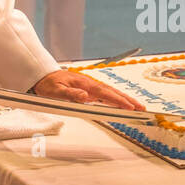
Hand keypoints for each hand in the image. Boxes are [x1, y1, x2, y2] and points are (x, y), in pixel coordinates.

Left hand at [30, 69, 144, 110]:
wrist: (43, 76)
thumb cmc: (49, 84)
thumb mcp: (55, 91)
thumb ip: (70, 94)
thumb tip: (85, 97)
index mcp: (84, 84)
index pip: (104, 93)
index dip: (118, 100)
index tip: (129, 106)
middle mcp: (90, 84)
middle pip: (113, 92)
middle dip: (128, 99)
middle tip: (141, 108)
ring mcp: (91, 87)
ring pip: (111, 93)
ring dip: (124, 99)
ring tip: (137, 107)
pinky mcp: (89, 90)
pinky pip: (106, 94)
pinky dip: (116, 99)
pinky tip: (122, 104)